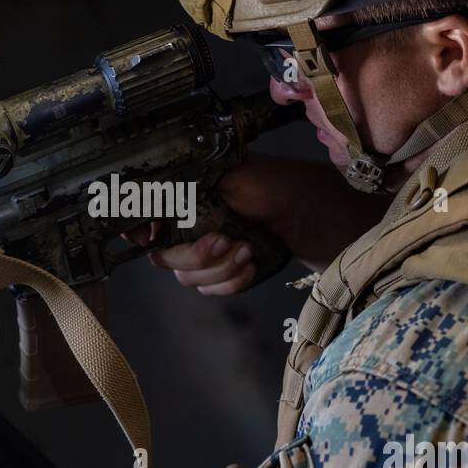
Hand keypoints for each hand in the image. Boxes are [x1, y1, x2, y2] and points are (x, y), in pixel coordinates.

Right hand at [124, 153, 386, 295]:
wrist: (329, 218)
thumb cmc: (286, 188)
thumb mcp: (235, 179)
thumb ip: (189, 191)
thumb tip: (145, 206)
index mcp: (188, 188)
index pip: (142, 213)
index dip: (138, 229)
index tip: (152, 237)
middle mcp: (192, 217)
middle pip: (163, 253)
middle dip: (193, 255)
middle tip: (224, 241)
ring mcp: (211, 244)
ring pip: (187, 276)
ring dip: (217, 270)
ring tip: (247, 251)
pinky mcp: (230, 267)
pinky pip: (211, 288)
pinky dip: (230, 282)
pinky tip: (252, 265)